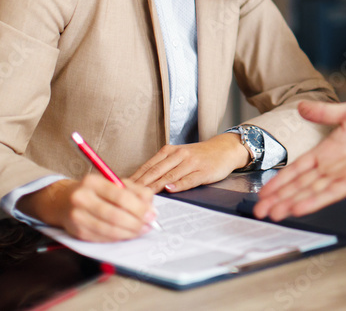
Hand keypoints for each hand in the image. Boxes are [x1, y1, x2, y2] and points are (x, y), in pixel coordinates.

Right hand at [17, 176, 155, 241]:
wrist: (63, 201)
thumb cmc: (94, 192)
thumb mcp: (113, 183)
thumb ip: (135, 191)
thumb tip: (150, 207)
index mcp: (93, 182)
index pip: (120, 196)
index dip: (139, 208)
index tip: (151, 214)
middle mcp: (82, 198)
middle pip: (114, 215)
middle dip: (136, 223)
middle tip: (148, 226)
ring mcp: (77, 217)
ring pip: (108, 229)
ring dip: (129, 233)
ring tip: (140, 231)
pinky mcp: (77, 232)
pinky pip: (102, 238)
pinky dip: (117, 238)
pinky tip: (125, 235)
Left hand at [129, 133, 249, 192]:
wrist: (224, 149)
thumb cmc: (200, 155)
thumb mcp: (178, 156)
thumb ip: (162, 167)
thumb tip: (141, 182)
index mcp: (169, 151)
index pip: (148, 166)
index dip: (134, 178)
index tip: (121, 188)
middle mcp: (178, 155)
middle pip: (155, 171)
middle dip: (140, 184)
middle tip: (126, 196)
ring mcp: (191, 162)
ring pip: (169, 175)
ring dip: (155, 186)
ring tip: (143, 196)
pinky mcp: (203, 171)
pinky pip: (189, 179)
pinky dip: (179, 184)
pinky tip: (170, 190)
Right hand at [254, 100, 345, 220]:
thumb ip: (324, 112)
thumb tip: (302, 106)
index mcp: (329, 150)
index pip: (298, 168)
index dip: (281, 179)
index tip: (265, 190)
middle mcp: (333, 166)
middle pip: (300, 185)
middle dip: (279, 197)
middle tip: (260, 209)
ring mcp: (343, 175)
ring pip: (310, 192)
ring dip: (290, 203)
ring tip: (272, 214)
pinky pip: (330, 193)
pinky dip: (313, 201)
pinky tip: (298, 209)